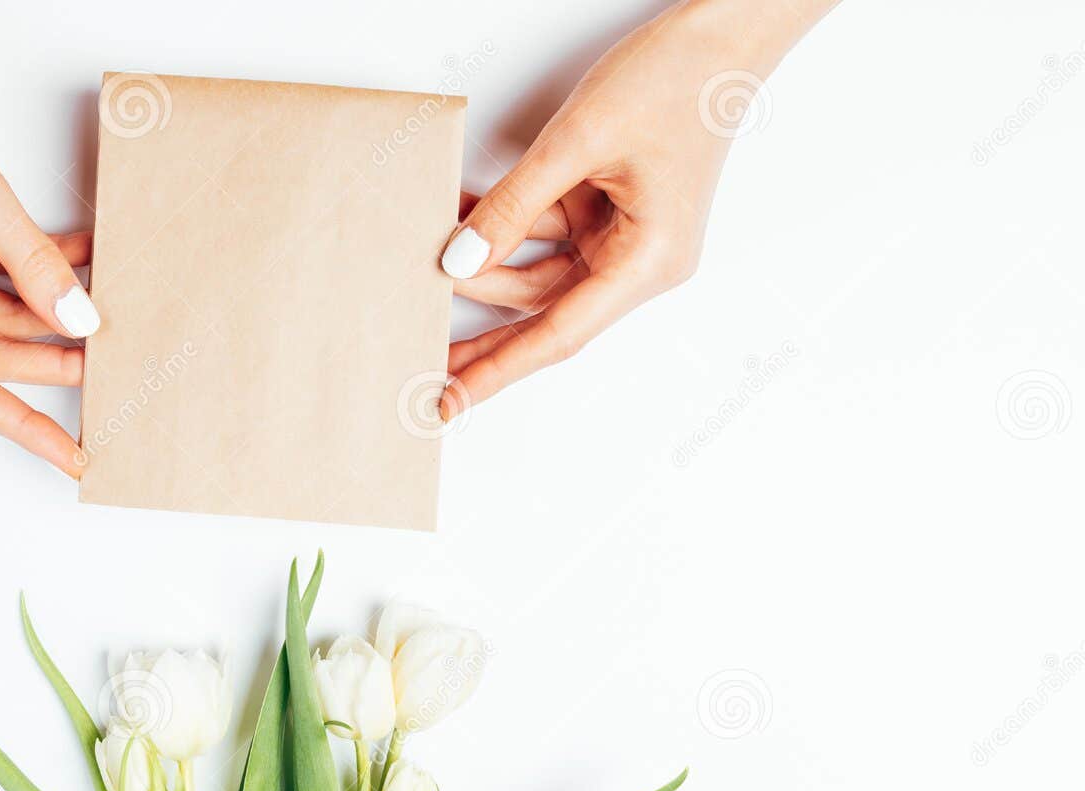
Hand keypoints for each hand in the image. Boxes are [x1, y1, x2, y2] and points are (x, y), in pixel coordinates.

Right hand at [0, 1, 93, 475]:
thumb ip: (28, 258)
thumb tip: (78, 317)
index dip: (22, 426)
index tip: (69, 457)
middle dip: (51, 359)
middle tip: (111, 364)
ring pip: (0, 317)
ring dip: (52, 311)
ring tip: (106, 307)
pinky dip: (38, 270)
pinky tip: (80, 260)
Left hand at [438, 0, 833, 417]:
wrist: (722, 31)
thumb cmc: (675, 78)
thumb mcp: (577, 142)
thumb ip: (513, 206)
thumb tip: (459, 259)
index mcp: (648, 262)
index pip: (559, 333)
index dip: (500, 369)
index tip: (454, 399)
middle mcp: (639, 262)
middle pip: (543, 312)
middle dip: (481, 330)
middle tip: (421, 352)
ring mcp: (623, 239)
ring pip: (537, 272)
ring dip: (484, 261)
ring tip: (428, 253)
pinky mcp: (609, 213)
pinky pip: (545, 234)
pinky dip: (505, 227)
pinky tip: (461, 219)